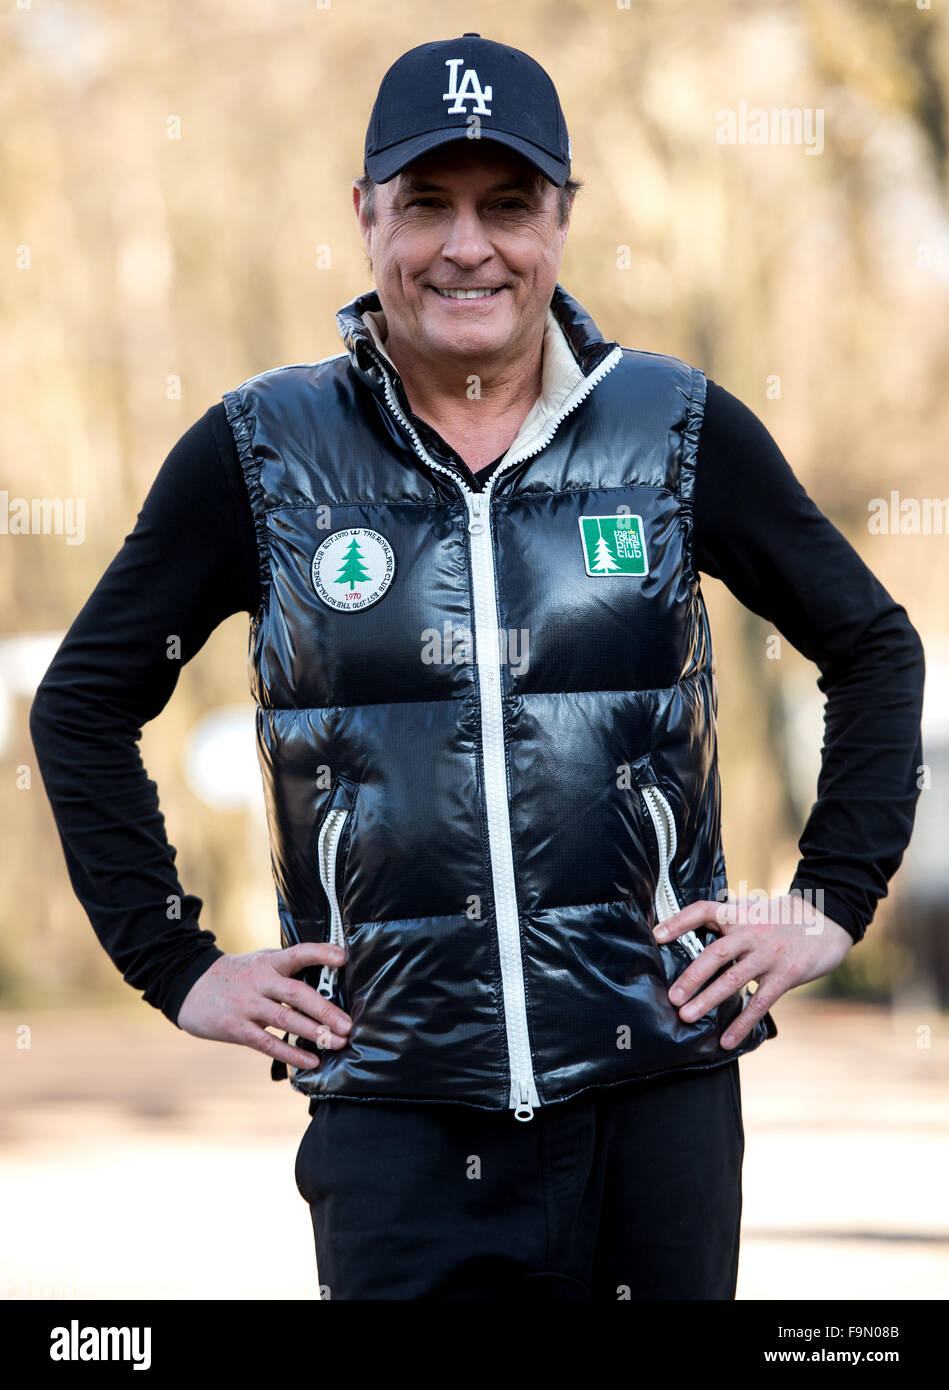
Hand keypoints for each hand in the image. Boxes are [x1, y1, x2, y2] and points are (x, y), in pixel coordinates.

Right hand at [176, 942, 352, 1071]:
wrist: (191, 987)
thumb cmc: (238, 975)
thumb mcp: (260, 962)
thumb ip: (287, 969)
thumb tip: (328, 978)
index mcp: (269, 962)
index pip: (297, 953)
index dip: (320, 953)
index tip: (343, 958)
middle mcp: (259, 981)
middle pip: (296, 993)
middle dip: (325, 1010)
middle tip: (348, 1025)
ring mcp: (247, 1006)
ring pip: (285, 1020)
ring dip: (314, 1033)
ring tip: (337, 1043)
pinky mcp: (237, 1029)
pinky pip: (268, 1043)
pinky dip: (291, 1054)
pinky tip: (311, 1061)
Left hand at [653, 893, 853, 1048]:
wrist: (828, 919)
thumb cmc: (783, 918)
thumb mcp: (754, 911)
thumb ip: (730, 924)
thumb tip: (698, 942)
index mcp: (739, 915)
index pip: (703, 911)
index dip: (678, 921)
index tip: (657, 936)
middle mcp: (752, 933)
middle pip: (715, 953)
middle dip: (691, 976)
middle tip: (672, 997)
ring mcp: (769, 955)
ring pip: (734, 980)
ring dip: (709, 1000)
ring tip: (687, 1017)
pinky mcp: (786, 975)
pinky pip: (760, 1003)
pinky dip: (742, 1023)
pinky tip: (727, 1040)